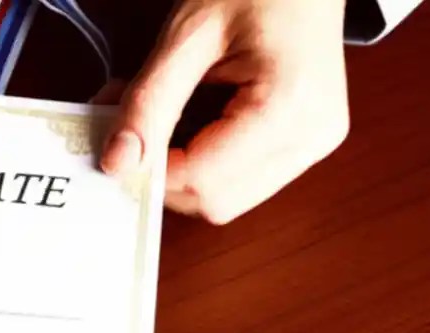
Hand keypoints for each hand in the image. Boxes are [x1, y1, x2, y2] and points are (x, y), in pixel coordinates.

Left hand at [100, 0, 350, 223]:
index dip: (149, 170)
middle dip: (163, 171)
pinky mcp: (307, 142)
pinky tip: (192, 119)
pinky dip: (204, 160)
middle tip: (133, 122)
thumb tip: (116, 162)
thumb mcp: (187, 34)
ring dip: (181, 168)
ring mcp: (314, 144)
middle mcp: (312, 137)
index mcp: (289, 108)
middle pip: (216, 201)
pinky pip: (242, 178)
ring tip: (164, 114)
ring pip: (227, 197)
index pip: (202, 181)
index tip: (115, 137)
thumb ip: (150, 101)